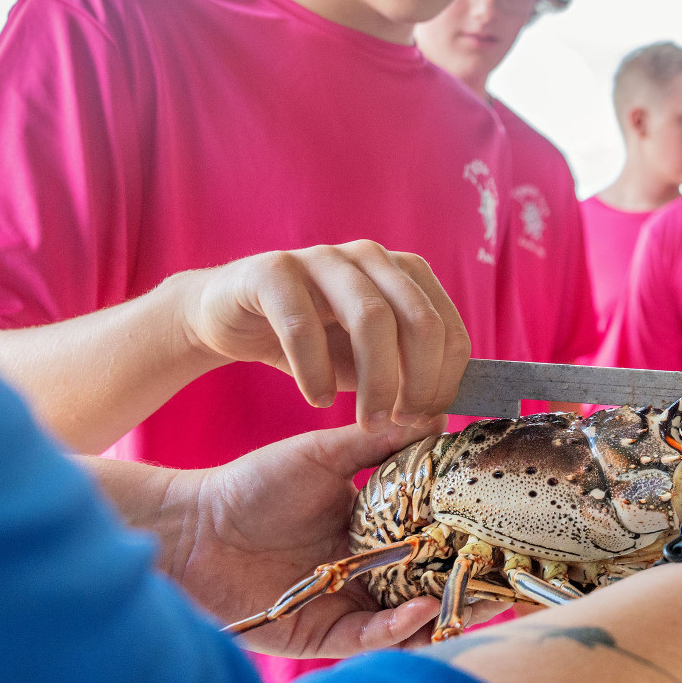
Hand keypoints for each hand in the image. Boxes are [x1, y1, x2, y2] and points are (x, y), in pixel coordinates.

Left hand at [158, 420, 499, 656]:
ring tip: (478, 602)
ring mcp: (349, 606)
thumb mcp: (322, 453)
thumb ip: (378, 440)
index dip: (470, 541)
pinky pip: (371, 638)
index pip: (436, 539)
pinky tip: (420, 610)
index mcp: (375, 528)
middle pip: (434, 585)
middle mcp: (370, 571)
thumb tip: (435, 416)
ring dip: (446, 614)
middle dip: (473, 588)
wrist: (192, 528)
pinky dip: (399, 629)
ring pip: (411, 621)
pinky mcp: (323, 636)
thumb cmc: (252, 485)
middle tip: (510, 581)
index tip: (507, 533)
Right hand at [175, 242, 470, 429]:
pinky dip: (315, 369)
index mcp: (406, 274)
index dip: (445, 380)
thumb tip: (444, 417)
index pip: (448, 328)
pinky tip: (317, 400)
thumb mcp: (368, 362)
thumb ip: (407, 377)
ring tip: (366, 422)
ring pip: (371, 317)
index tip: (425, 422)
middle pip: (419, 320)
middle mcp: (372, 257)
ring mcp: (323, 257)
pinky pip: (303, 323)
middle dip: (417, 382)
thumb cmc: (314, 343)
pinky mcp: (273, 270)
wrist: (233, 318)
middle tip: (399, 425)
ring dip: (375, 381)